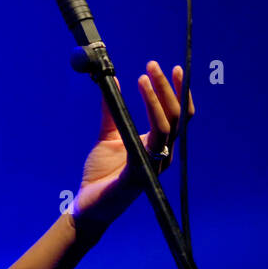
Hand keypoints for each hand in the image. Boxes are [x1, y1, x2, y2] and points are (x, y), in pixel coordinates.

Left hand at [71, 62, 193, 237]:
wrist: (89, 203)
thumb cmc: (102, 172)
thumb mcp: (108, 135)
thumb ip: (112, 111)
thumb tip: (112, 82)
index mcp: (157, 145)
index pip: (177, 115)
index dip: (178, 91)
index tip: (171, 67)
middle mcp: (161, 155)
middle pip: (175, 117)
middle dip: (166, 88)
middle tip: (152, 65)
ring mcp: (153, 166)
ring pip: (165, 128)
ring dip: (155, 99)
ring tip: (142, 78)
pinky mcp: (138, 175)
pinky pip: (147, 146)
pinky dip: (145, 120)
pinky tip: (131, 104)